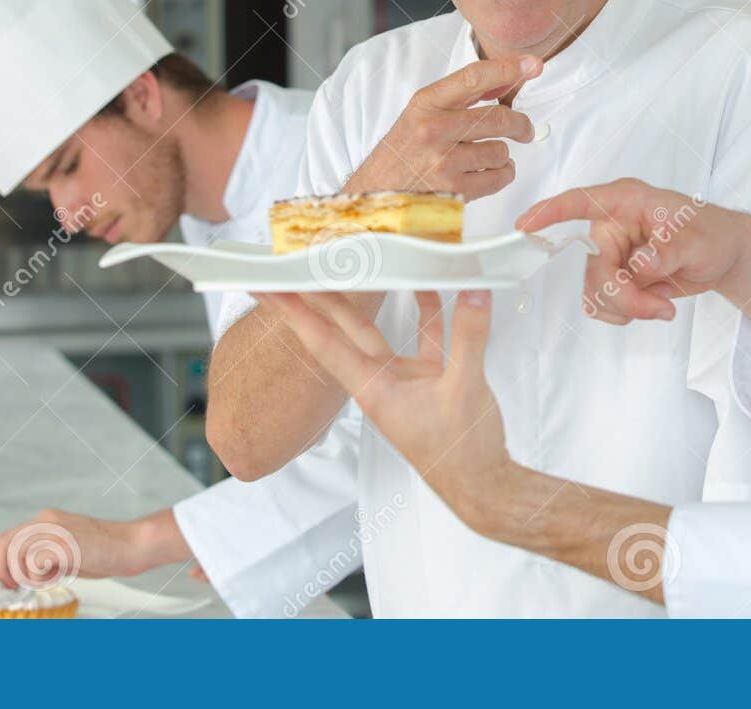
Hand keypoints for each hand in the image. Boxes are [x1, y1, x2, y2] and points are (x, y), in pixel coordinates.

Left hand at [0, 506, 187, 586]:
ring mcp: (53, 529)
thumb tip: (20, 576)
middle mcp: (45, 520)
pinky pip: (34, 563)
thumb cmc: (103, 553)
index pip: (8, 538)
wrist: (130, 546)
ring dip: (24, 575)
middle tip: (13, 588)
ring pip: (16, 553)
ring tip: (45, 579)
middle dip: (3, 571)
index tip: (6, 583)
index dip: (1, 563)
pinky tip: (58, 575)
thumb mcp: (65, 552)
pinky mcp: (62, 543)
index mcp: (45, 520)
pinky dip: (40, 576)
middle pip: (5, 543)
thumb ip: (43, 557)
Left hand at [261, 290, 511, 529]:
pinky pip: (424, 338)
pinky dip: (427, 313)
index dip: (294, 312)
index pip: (323, 342)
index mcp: (373, 389)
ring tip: (355, 264)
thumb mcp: (463, 391)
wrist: (482, 486)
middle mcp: (381, 382)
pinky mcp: (431, 381)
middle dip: (319, 297)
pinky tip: (429, 288)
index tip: (268, 288)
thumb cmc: (460, 456)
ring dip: (371, 299)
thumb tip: (472, 295)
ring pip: (379, 331)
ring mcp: (405, 381)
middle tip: (295, 265)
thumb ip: (468, 338)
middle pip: (342, 330)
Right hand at [344, 56, 541, 199]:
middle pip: (498, 117)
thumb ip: (459, 99)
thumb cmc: (402, 153)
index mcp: (426, 104)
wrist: (376, 194)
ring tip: (487, 158)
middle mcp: (433, 129)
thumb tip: (505, 83)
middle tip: (524, 130)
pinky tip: (487, 174)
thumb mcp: (420, 115)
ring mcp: (443, 161)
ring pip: (501, 151)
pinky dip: (501, 175)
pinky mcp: (452, 189)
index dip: (507, 69)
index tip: (531, 64)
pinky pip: (498, 177)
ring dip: (503, 155)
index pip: (473, 77)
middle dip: (520, 124)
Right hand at [517, 178, 750, 326]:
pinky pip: (600, 302)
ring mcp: (610, 253)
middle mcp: (611, 227)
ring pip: (593, 290)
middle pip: (591, 266)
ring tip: (663, 306)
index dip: (551, 212)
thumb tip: (639, 265)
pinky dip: (623, 313)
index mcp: (626, 202)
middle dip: (623, 295)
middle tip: (660, 307)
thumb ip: (668, 252)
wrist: (722, 256)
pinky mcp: (613, 276)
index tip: (526, 225)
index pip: (582, 202)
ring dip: (626, 307)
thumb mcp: (698, 240)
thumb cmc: (712, 234)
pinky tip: (651, 307)